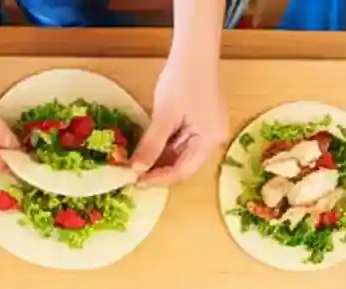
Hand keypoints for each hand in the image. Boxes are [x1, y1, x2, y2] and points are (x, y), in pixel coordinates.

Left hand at [131, 52, 228, 184]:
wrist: (195, 51)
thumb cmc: (183, 80)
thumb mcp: (163, 116)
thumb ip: (151, 146)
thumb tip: (136, 170)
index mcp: (209, 141)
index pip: (182, 171)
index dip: (157, 179)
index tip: (135, 181)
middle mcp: (213, 140)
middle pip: (183, 164)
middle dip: (157, 169)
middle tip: (133, 173)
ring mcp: (208, 131)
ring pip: (181, 153)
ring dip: (159, 158)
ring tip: (137, 161)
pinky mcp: (201, 122)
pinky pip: (182, 141)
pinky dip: (165, 145)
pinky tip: (148, 146)